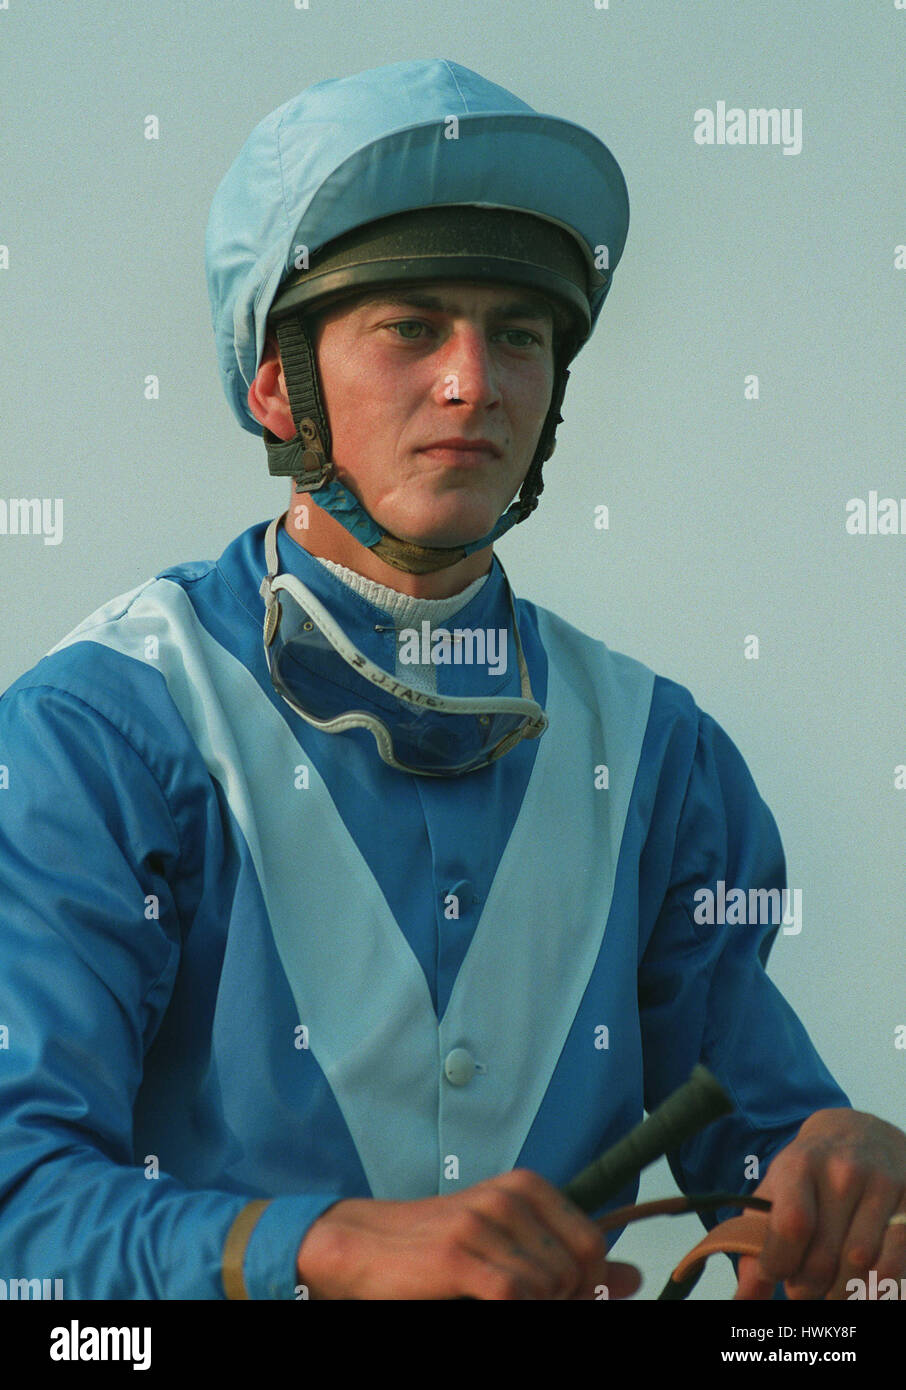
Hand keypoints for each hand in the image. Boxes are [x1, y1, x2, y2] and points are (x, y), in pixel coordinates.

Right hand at [296, 1168, 641, 1299]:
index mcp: (526, 1188)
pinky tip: (482, 1302)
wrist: (362, 1247)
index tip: (566, 1299)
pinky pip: (516, 1296)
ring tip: (496, 1301)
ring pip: (548, 1286)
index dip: (589, 1285)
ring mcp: (483, 1223)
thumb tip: (633, 1278)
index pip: (594, 1243)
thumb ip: (570, 1261)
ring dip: (532, 1306)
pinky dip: (512, 1309)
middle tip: (524, 1303)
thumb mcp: (509, 1247)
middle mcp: (509, 1197)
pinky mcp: (459, 1256)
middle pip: (576, 1270)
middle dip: (563, 1300)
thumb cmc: (433, 1249)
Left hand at [734, 1108, 905, 1299]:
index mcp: (801, 1164)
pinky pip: (893, 1260)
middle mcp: (842, 1170)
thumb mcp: (775, 1189)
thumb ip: (755, 1240)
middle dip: (806, 1285)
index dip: (779, 1262)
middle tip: (801, 1288)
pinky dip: (876, 1285)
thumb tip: (744, 1296)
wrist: (860, 1133)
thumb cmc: (809, 1172)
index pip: (792, 1224)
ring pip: (858, 1262)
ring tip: (829, 1288)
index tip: (774, 1273)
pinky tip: (862, 1286)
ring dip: (839, 1290)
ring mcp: (880, 1185)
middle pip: (824, 1253)